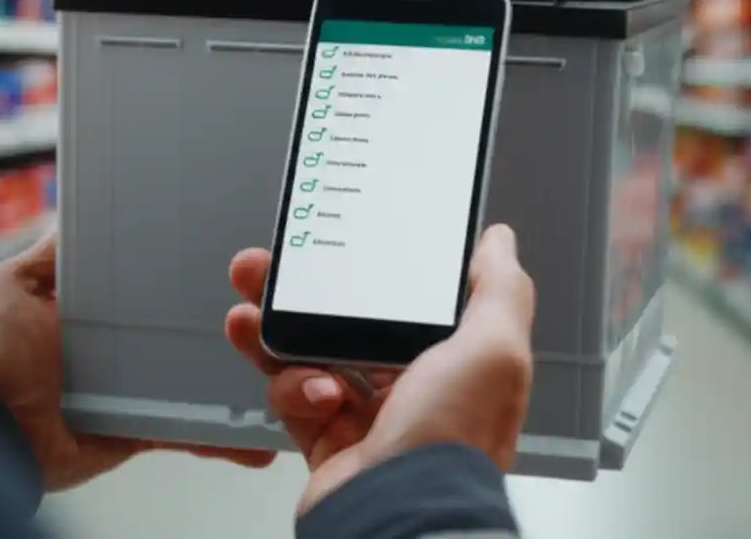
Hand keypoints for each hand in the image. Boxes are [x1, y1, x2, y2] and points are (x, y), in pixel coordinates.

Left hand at [0, 232, 274, 491]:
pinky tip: (262, 438)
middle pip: (189, 328)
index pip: (157, 282)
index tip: (229, 255)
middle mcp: (128, 347)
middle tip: (271, 309)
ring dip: (239, 379)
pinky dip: (225, 437)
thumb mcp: (11, 286)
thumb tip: (77, 214)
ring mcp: (141, 390)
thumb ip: (47, 254)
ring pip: (202, 380)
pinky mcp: (147, 429)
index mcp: (103, 310)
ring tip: (284, 371)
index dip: (187, 269)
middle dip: (230, 322)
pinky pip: (192, 431)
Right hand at [225, 225, 535, 512]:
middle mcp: (414, 386)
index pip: (409, 298)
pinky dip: (292, 388)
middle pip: (348, 320)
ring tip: (249, 315)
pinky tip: (311, 389)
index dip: (373, 266)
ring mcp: (368, 415)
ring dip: (276, 333)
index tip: (343, 238)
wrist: (400, 514)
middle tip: (265, 269)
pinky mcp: (327, 442)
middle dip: (303, 292)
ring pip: (310, 356)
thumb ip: (500, 288)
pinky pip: (294, 399)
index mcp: (456, 358)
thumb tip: (501, 242)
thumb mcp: (496, 348)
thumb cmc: (455, 438)